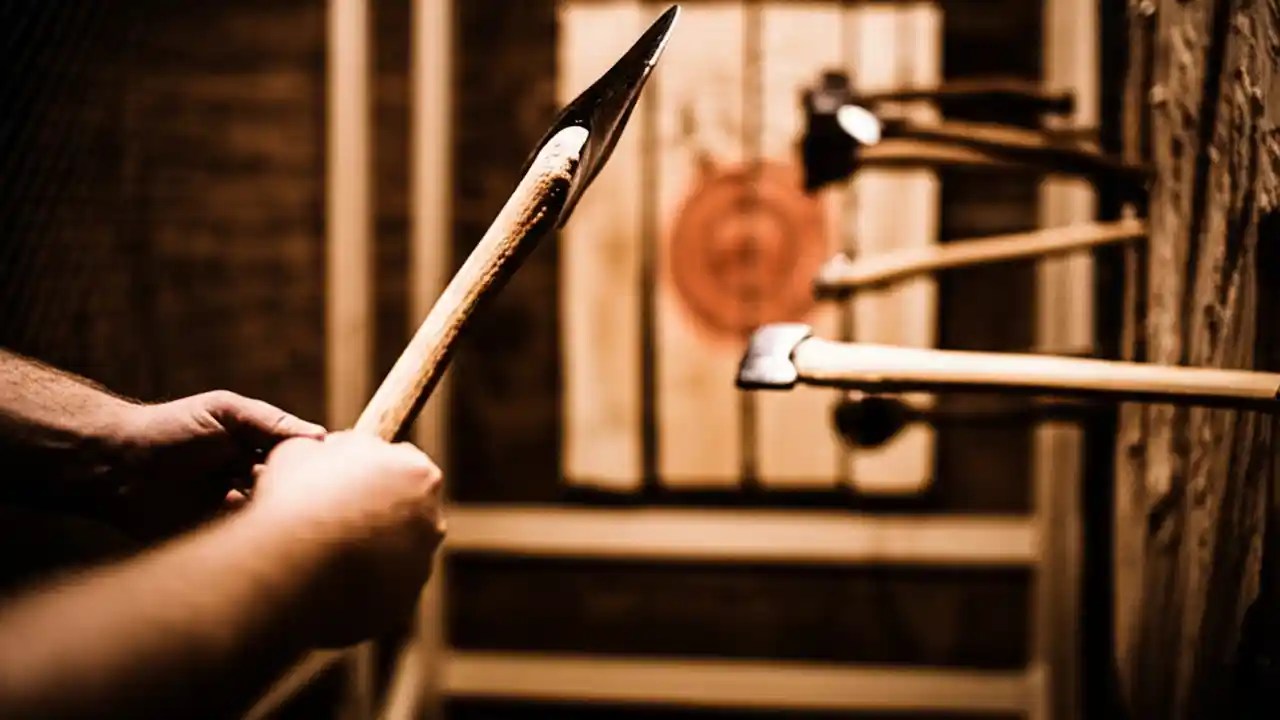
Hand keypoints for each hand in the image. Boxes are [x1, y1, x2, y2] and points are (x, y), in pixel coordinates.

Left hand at [102, 391, 324, 539]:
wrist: (117, 463)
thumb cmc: (171, 428)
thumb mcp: (226, 411)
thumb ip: (271, 421)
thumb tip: (321, 435)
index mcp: (256, 449)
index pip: (299, 459)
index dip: (315, 463)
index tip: (329, 465)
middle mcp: (250, 480)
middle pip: (289, 490)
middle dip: (297, 490)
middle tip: (301, 487)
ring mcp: (233, 509)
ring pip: (269, 516)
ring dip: (272, 509)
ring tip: (267, 495)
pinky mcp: (213, 535)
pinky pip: (242, 538)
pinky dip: (246, 527)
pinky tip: (234, 506)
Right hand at [250, 432, 444, 646]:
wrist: (288, 569)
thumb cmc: (296, 499)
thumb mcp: (303, 449)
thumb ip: (330, 448)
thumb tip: (328, 451)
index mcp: (418, 472)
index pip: (401, 462)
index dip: (368, 468)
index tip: (342, 479)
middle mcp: (431, 521)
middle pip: (404, 510)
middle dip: (374, 511)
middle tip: (329, 518)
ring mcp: (418, 567)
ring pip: (393, 553)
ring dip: (366, 551)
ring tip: (319, 554)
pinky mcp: (400, 605)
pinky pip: (378, 591)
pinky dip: (358, 587)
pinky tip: (323, 583)